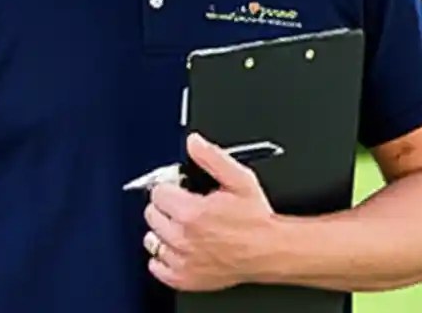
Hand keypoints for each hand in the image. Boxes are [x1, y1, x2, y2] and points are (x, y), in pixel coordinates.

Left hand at [143, 132, 276, 291]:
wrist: (270, 251)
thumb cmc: (257, 220)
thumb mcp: (239, 179)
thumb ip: (212, 158)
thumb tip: (194, 143)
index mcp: (191, 212)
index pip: (157, 193)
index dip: (169, 187)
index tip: (178, 189)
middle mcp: (182, 238)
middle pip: (151, 215)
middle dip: (166, 207)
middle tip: (183, 206)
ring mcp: (182, 261)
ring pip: (151, 241)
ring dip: (163, 233)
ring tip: (182, 228)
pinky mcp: (184, 278)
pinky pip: (157, 267)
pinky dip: (164, 258)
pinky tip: (178, 249)